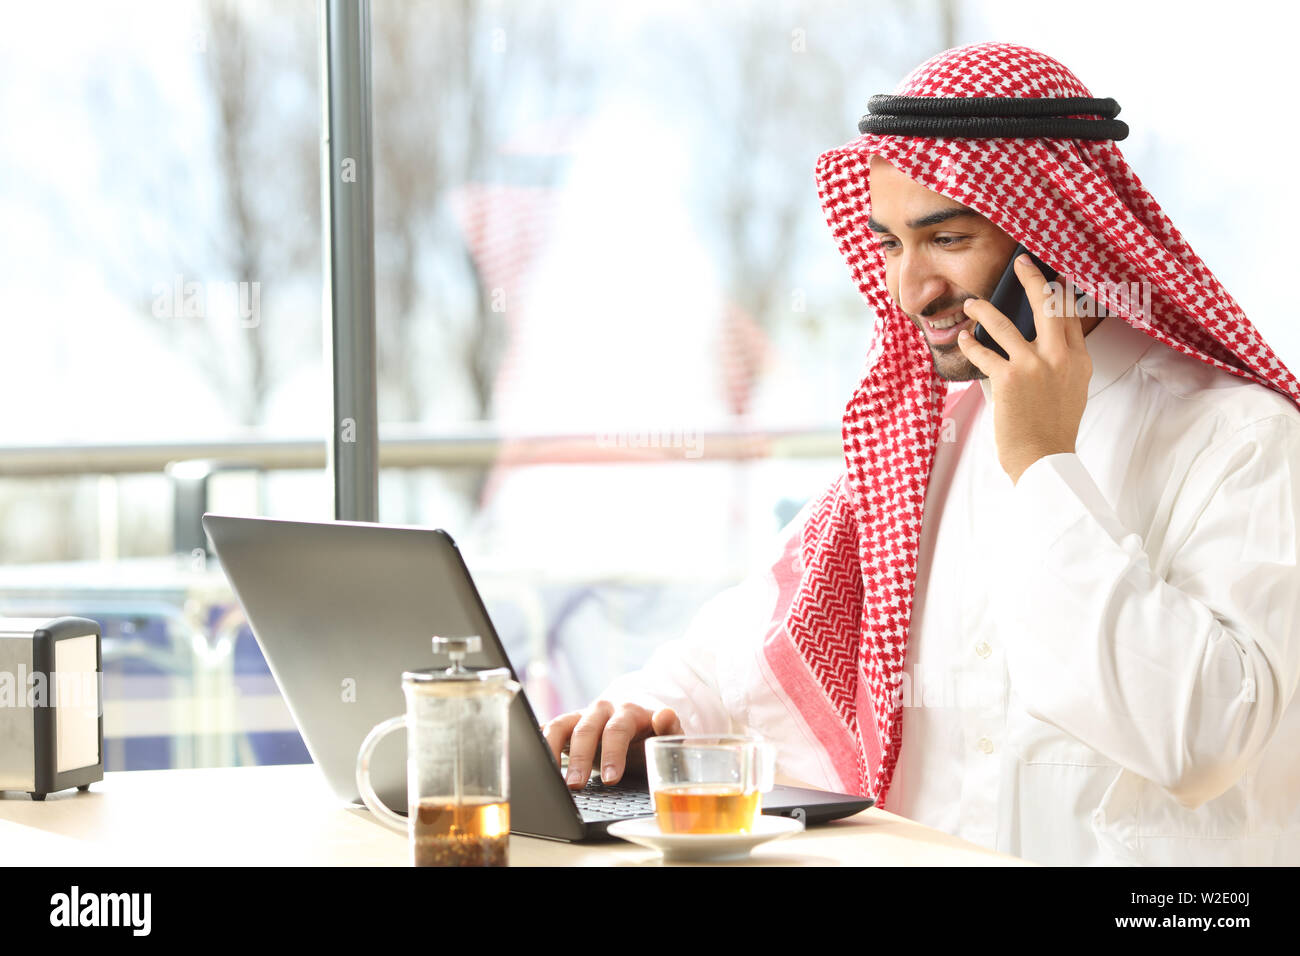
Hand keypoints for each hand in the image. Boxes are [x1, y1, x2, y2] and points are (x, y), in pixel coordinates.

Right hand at [541, 701, 682, 788]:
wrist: (631, 713)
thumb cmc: (648, 731)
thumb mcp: (665, 731)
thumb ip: (669, 727)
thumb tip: (666, 715)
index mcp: (628, 710)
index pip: (618, 729)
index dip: (613, 753)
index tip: (611, 779)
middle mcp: (602, 709)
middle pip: (587, 729)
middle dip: (580, 759)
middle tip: (575, 786)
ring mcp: (582, 715)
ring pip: (561, 725)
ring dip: (553, 750)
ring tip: (549, 778)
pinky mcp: (567, 724)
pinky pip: (549, 728)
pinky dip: (539, 741)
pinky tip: (531, 757)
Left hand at [956, 254, 1092, 483]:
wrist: (1045, 458)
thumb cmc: (1053, 429)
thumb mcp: (1072, 390)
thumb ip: (1063, 362)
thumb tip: (1048, 342)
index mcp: (1079, 359)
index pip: (1070, 314)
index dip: (1058, 291)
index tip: (1046, 275)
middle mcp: (1060, 357)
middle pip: (1048, 304)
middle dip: (1032, 278)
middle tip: (1020, 263)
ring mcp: (1034, 365)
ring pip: (1005, 323)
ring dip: (983, 310)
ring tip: (971, 304)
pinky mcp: (1009, 378)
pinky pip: (984, 352)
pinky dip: (970, 344)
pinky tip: (963, 338)